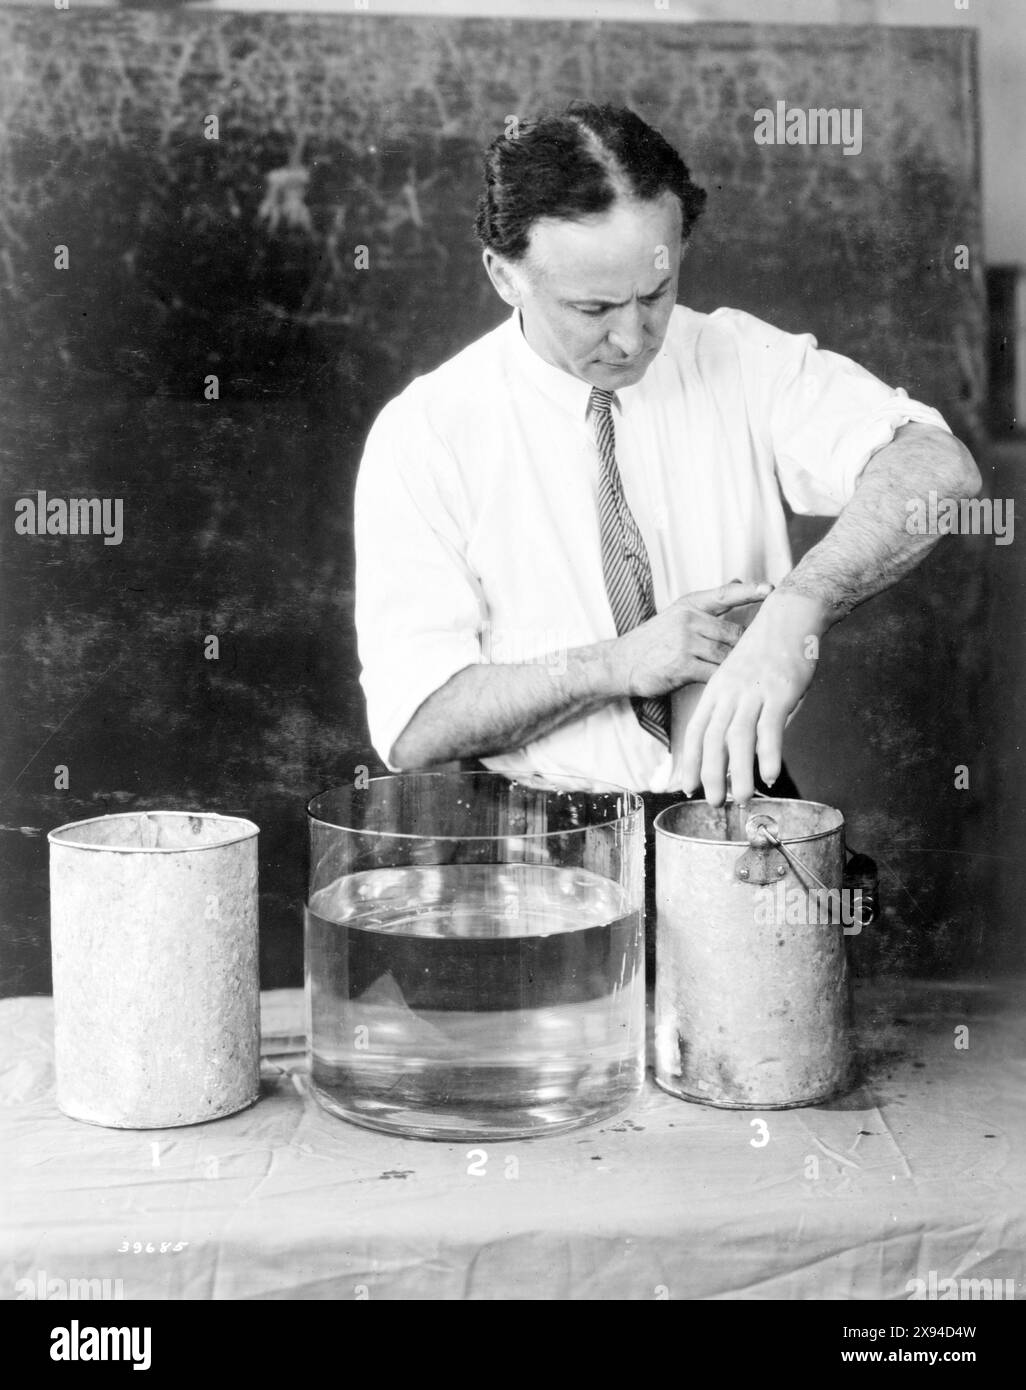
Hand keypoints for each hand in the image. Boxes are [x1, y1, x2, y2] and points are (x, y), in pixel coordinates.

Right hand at [610, 580, 772, 697]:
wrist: (622, 662)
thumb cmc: (654, 640)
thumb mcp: (678, 613)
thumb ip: (710, 602)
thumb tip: (738, 580)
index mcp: (690, 605)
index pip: (725, 594)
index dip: (749, 591)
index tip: (770, 588)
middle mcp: (688, 620)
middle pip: (733, 632)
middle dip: (743, 648)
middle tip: (752, 658)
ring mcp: (685, 642)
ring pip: (727, 655)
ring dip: (733, 667)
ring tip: (737, 674)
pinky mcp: (682, 666)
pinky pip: (714, 673)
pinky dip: (722, 681)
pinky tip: (722, 685)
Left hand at [680, 589, 830, 805]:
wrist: (789, 615)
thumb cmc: (767, 650)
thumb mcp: (742, 678)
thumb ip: (740, 710)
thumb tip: (746, 746)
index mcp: (717, 689)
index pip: (696, 730)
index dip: (690, 760)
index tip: (687, 785)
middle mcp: (730, 692)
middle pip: (712, 739)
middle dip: (710, 775)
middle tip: (712, 803)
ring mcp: (753, 691)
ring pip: (739, 738)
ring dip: (739, 773)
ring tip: (741, 799)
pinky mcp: (779, 691)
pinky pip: (771, 728)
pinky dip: (768, 754)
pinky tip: (768, 775)